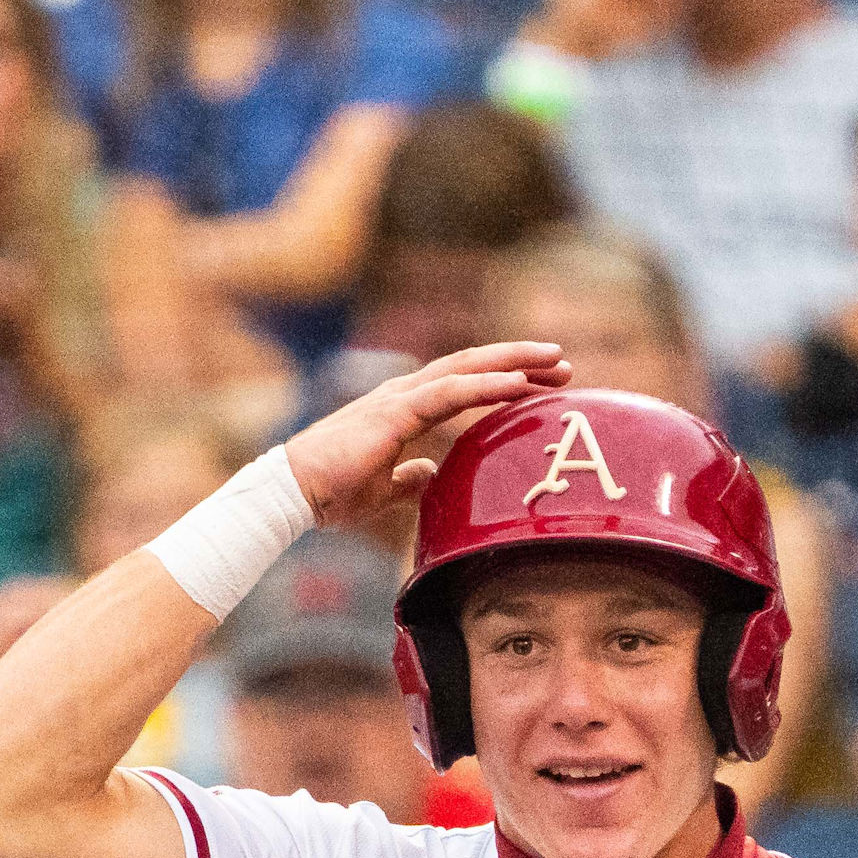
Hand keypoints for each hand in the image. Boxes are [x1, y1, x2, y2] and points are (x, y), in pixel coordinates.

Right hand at [279, 341, 573, 528]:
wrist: (294, 495)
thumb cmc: (331, 493)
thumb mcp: (384, 488)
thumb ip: (409, 477)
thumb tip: (430, 474)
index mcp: (403, 408)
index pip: (462, 384)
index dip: (502, 381)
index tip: (540, 385)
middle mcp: (405, 393)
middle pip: (473, 365)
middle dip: (520, 362)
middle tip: (563, 364)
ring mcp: (400, 398)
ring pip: (468, 368)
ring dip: (515, 364)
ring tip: (555, 363)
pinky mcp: (396, 413)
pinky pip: (450, 393)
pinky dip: (487, 386)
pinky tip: (519, 385)